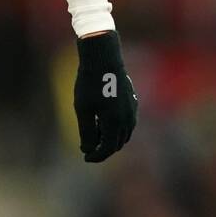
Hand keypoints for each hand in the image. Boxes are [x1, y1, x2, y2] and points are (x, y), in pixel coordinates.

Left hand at [73, 31, 137, 162]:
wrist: (104, 59)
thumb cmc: (90, 83)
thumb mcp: (83, 109)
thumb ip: (86, 132)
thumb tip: (88, 150)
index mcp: (115, 123)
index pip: (107, 149)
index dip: (96, 156)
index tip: (85, 157)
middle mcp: (127, 119)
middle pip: (117, 144)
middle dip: (103, 149)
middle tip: (88, 149)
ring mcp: (132, 110)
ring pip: (124, 135)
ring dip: (111, 140)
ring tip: (95, 138)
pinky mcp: (132, 102)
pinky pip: (128, 124)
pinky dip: (117, 130)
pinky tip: (104, 124)